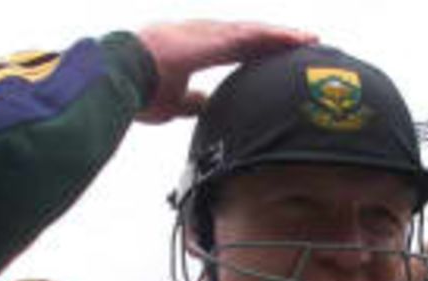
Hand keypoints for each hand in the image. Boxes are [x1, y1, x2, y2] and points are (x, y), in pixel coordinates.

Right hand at [135, 21, 316, 122]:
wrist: (120, 77)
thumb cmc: (140, 91)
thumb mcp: (173, 102)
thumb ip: (192, 101)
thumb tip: (206, 103)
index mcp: (194, 49)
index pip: (235, 48)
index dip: (259, 50)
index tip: (279, 54)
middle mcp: (203, 35)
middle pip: (249, 36)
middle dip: (276, 39)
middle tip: (304, 42)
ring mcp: (206, 33)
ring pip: (252, 32)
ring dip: (281, 36)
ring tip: (307, 38)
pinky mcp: (211, 38)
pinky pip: (249, 35)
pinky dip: (272, 36)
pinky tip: (292, 38)